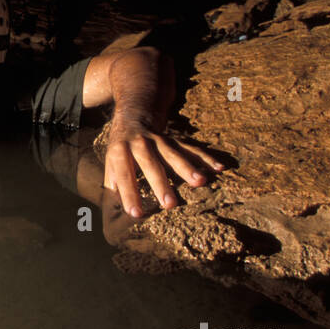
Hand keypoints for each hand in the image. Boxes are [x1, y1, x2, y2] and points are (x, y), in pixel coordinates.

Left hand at [103, 115, 224, 218]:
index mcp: (120, 151)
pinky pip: (192, 148)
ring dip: (187, 167)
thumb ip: (112, 184)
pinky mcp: (175, 139)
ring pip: (174, 154)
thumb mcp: (110, 162)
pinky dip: (206, 158)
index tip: (136, 214)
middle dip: (161, 184)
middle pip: (151, 164)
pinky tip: (219, 168)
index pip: (124, 174)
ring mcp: (160, 140)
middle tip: (170, 204)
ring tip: (200, 182)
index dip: (129, 194)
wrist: (134, 114)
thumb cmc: (120, 148)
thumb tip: (112, 212)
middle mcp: (140, 144)